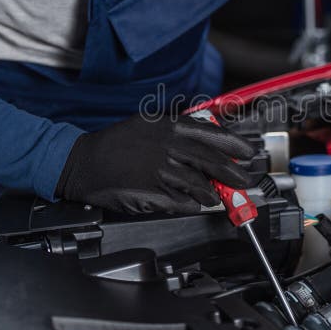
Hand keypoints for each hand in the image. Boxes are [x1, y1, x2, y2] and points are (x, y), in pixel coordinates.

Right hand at [56, 115, 255, 213]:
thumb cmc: (115, 144)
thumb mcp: (148, 125)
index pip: (212, 134)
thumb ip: (178, 132)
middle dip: (233, 174)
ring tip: (214, 196)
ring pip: (200, 184)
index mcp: (168, 126)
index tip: (248, 153)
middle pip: (212, 161)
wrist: (82, 162)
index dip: (235, 145)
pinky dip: (190, 204)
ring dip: (211, 193)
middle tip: (243, 180)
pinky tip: (190, 203)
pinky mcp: (152, 191)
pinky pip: (182, 201)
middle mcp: (167, 145)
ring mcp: (160, 169)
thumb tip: (207, 145)